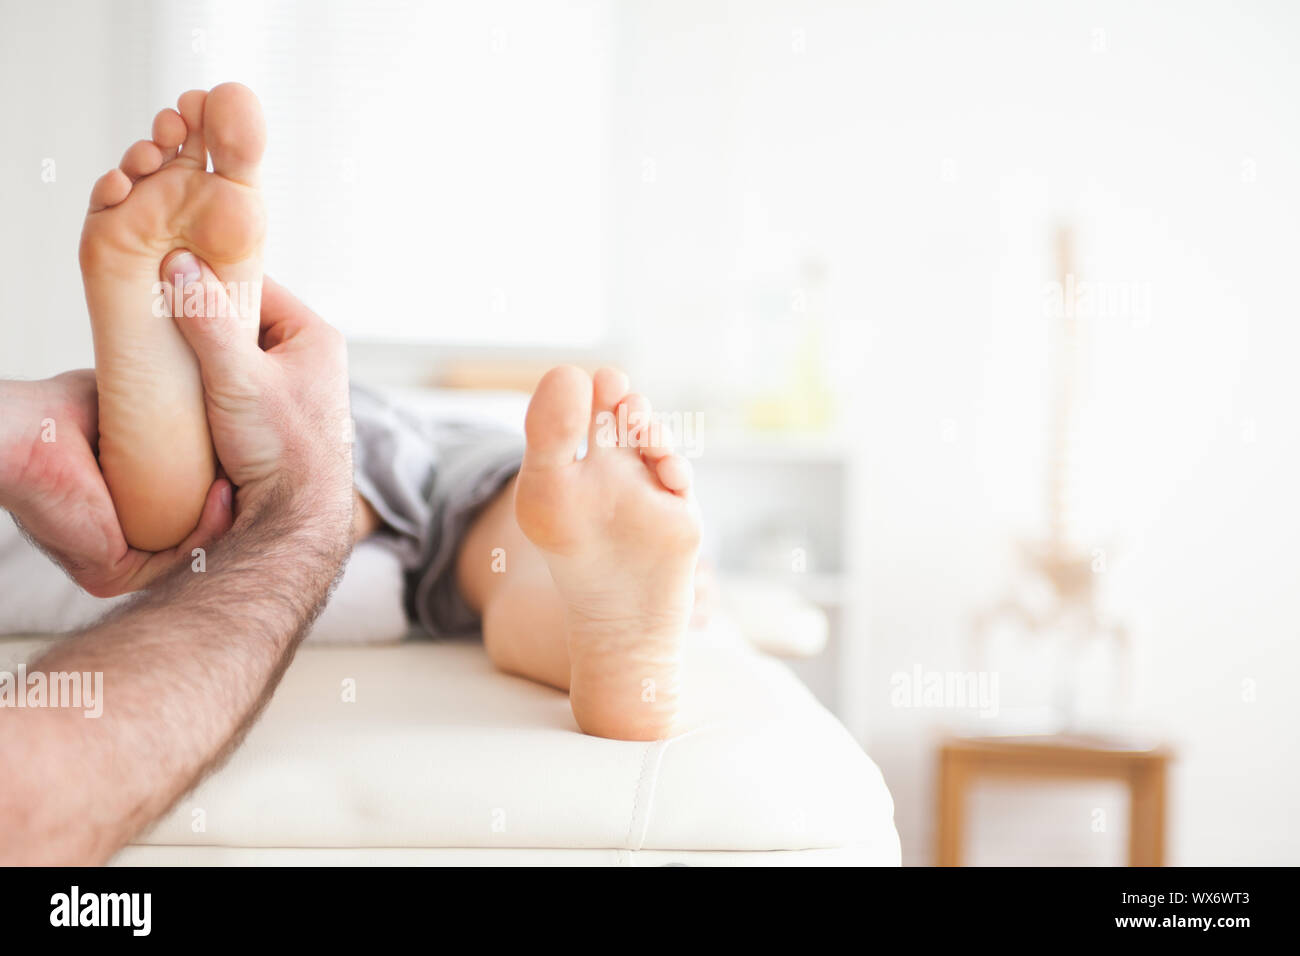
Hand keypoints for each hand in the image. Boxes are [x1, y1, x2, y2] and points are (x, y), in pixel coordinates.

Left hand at [0, 371, 232, 596]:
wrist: (21, 432)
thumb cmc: (60, 413)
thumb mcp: (135, 413)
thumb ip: (168, 413)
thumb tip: (212, 385)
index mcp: (121, 516)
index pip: (186, 511)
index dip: (224, 487)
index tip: (254, 458)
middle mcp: (119, 546)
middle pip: (196, 534)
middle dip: (237, 508)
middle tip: (267, 474)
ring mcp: (116, 566)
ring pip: (193, 550)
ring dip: (228, 518)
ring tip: (248, 480)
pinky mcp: (112, 574)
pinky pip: (177, 559)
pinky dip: (207, 530)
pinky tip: (223, 495)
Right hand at [161, 253, 352, 540]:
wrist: (296, 521)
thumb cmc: (283, 453)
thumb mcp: (238, 379)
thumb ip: (208, 322)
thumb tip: (178, 265)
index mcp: (313, 336)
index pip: (253, 281)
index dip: (208, 274)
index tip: (163, 270)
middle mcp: (308, 357)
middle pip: (240, 317)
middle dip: (198, 317)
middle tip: (153, 312)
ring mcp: (290, 387)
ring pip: (232, 351)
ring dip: (199, 353)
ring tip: (162, 350)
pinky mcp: (272, 416)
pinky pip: (230, 383)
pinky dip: (205, 382)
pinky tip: (177, 387)